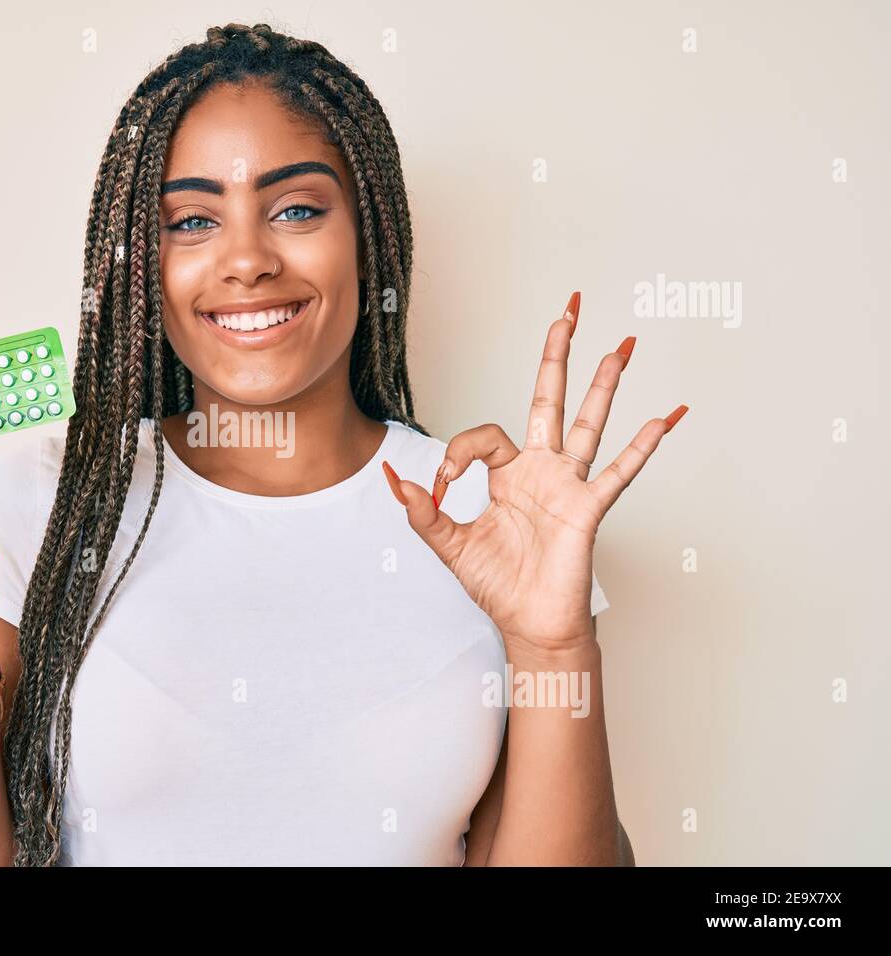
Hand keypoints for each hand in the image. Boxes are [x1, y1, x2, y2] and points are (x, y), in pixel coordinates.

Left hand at [381, 291, 687, 658]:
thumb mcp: (448, 544)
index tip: (441, 488)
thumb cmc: (497, 584)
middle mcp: (541, 471)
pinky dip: (642, 446)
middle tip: (568, 311)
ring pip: (587, 424)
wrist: (528, 624)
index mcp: (508, 475)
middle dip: (557, 355)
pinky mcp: (587, 510)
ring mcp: (569, 486)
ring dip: (604, 385)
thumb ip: (422, 511)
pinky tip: (665, 417)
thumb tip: (394, 478)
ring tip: (622, 346)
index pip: (483, 437)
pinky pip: (618, 473)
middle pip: (549, 399)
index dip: (457, 455)